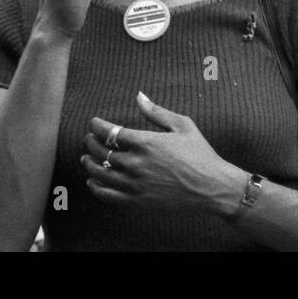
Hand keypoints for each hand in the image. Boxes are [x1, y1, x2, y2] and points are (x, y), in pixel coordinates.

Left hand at [82, 93, 241, 214]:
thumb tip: (139, 96)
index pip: (109, 132)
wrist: (211, 187)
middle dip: (90, 142)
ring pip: (100, 173)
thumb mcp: (182, 125)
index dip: (97, 126)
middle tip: (89, 138)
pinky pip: (107, 195)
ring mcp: (135, 184)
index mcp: (146, 142)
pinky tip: (93, 181)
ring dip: (89, 164)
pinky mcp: (137, 201)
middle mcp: (136, 163)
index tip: (94, 123)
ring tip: (86, 158)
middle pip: (101, 151)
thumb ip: (156, 112)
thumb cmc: (199, 154)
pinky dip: (96, 187)